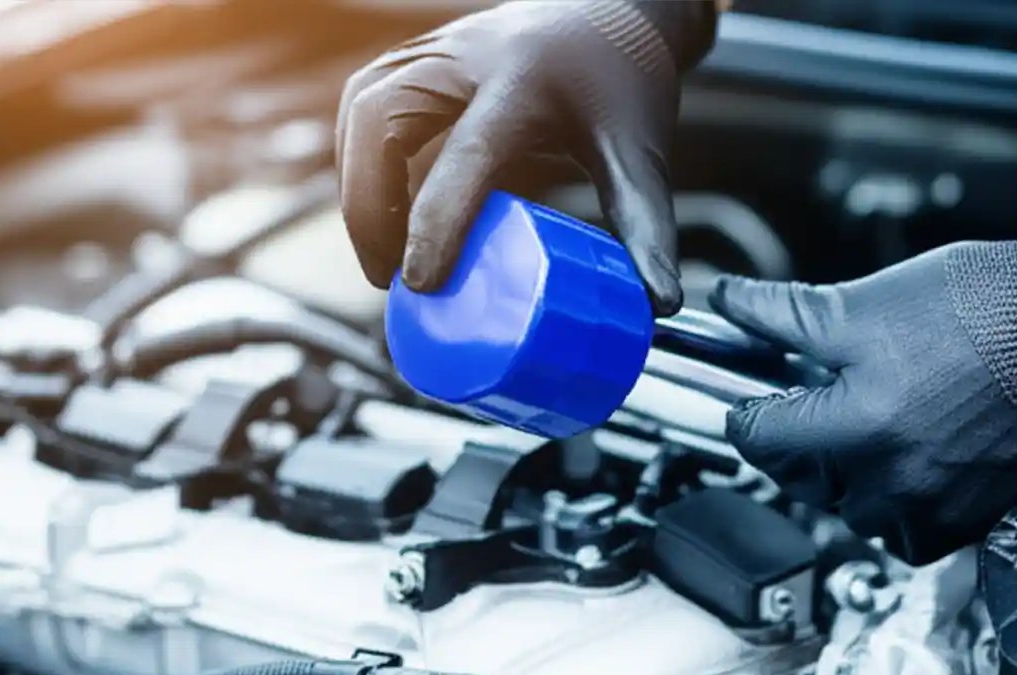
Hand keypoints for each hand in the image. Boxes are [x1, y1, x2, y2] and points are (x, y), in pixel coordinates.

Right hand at [336, 1, 717, 315]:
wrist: (613, 12)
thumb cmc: (622, 84)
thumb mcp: (640, 153)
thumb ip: (646, 227)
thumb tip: (658, 303)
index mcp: (527, 82)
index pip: (466, 155)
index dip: (436, 223)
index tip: (419, 283)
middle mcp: (469, 56)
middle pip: (382, 117)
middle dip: (370, 204)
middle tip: (389, 277)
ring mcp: (437, 48)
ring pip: (362, 107)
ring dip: (357, 184)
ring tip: (380, 253)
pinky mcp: (420, 54)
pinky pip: (366, 102)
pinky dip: (360, 159)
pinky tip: (380, 207)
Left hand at [709, 199, 1016, 563]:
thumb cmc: (998, 305)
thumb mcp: (870, 301)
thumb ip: (786, 314)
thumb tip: (731, 304)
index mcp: (858, 427)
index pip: (760, 439)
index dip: (746, 411)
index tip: (748, 399)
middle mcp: (894, 482)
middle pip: (803, 479)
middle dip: (795, 439)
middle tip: (811, 398)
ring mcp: (937, 507)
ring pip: (854, 511)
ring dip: (844, 473)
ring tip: (864, 422)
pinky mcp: (975, 518)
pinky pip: (909, 530)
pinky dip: (895, 499)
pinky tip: (908, 451)